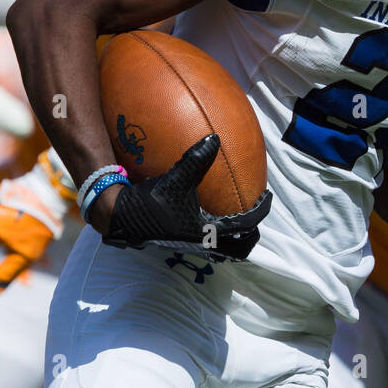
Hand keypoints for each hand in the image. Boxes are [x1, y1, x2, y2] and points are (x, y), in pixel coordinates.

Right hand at [101, 135, 271, 261]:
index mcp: (207, 232)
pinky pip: (210, 243)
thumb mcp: (175, 179)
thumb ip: (196, 159)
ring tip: (238, 217)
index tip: (267, 197)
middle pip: (240, 248)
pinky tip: (211, 214)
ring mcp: (193, 245)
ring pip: (225, 249)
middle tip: (255, 212)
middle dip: (251, 234)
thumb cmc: (149, 201)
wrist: (120, 218)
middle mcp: (203, 243)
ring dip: (235, 237)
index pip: (245, 225)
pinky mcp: (183, 242)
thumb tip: (214, 138)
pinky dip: (218, 233)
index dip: (260, 211)